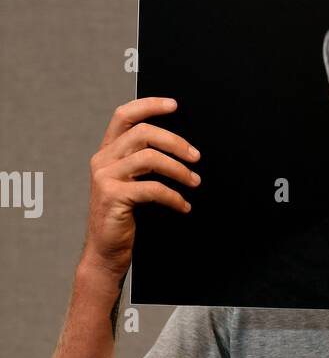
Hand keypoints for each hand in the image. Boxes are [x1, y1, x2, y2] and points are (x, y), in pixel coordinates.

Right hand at [80, 97, 199, 281]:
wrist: (106, 252)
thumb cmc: (124, 218)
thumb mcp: (132, 184)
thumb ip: (144, 163)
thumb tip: (182, 149)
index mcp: (107, 152)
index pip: (124, 116)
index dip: (149, 105)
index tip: (174, 105)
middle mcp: (102, 160)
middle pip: (143, 134)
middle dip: (175, 142)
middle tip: (196, 156)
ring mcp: (105, 178)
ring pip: (149, 158)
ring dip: (179, 170)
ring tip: (194, 182)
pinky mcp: (113, 197)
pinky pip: (152, 189)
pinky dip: (173, 197)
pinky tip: (183, 206)